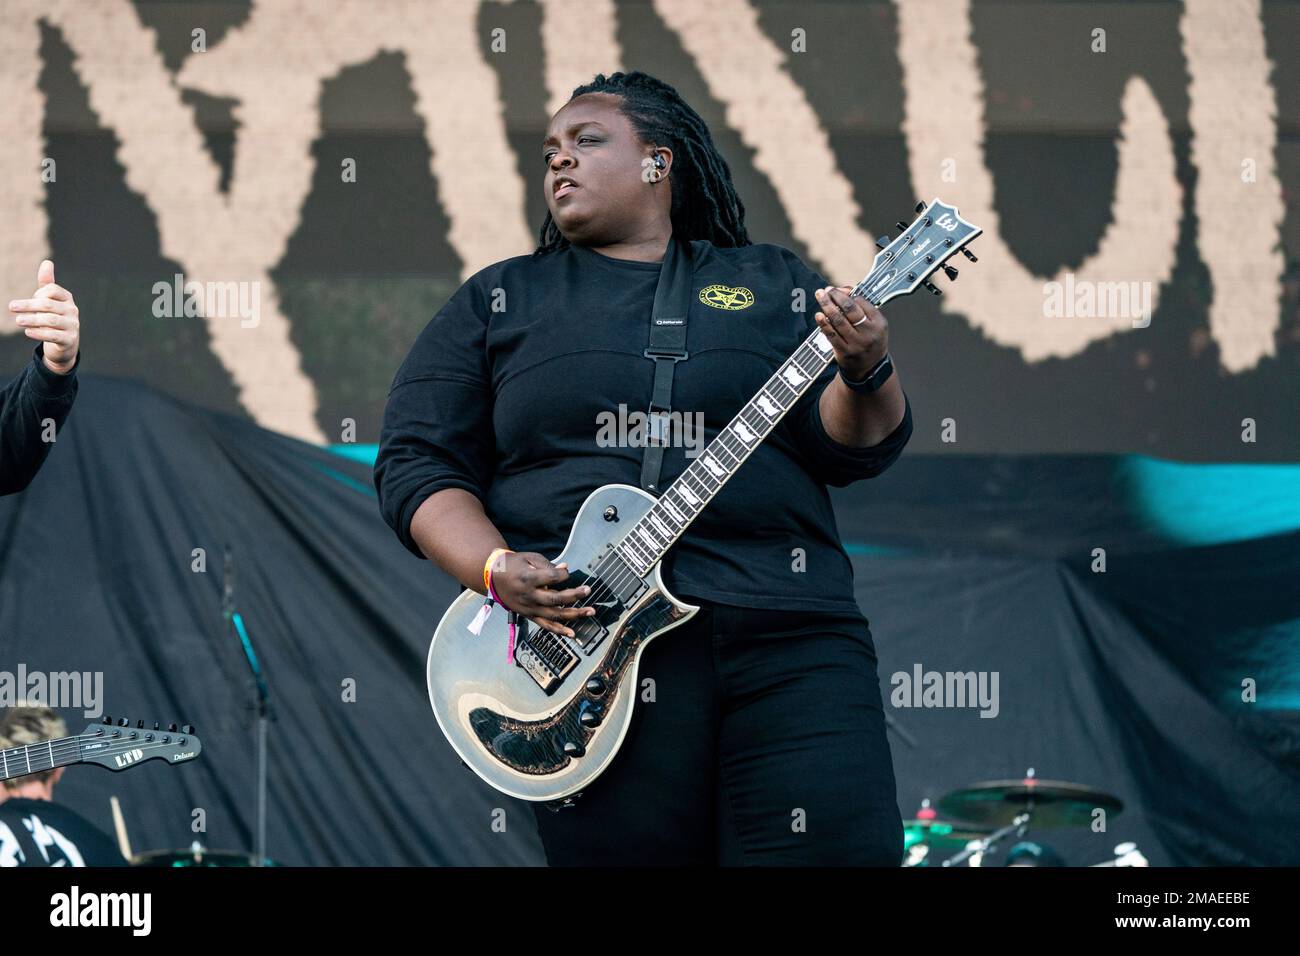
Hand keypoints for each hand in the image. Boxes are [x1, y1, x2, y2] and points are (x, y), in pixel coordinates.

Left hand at [10, 260, 79, 374]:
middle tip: (12, 307)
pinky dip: (39, 333)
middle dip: (28, 305)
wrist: (65, 344)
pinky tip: (27, 332)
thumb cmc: (54, 318)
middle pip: (48, 305)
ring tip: (18, 321)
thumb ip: (47, 283)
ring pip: (50, 321)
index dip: (38, 293)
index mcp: (67, 299)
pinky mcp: (69, 340)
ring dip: (32, 320)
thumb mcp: (50, 301)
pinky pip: (53, 335)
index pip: (52, 290)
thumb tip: (47, 262)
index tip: (29, 299)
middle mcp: (73, 311)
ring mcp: (73, 326)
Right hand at [488, 551, 595, 637]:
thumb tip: (565, 567)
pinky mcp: (529, 615)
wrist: (493, 577)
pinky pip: (545, 625)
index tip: (566, 572)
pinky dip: (559, 631)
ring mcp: (529, 608)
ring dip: (574, 614)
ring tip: (590, 611)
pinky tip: (572, 633)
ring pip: (554, 614)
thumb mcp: (529, 558)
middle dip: (574, 595)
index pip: (552, 578)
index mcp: (528, 578)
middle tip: (588, 590)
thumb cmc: (513, 565)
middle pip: (555, 598)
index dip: (563, 574)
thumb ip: (547, 564)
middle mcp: (529, 595)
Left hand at [813, 285, 887, 380]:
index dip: (847, 294)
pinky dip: (824, 324)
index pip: (861, 302)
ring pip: (839, 321)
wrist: (870, 368)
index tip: (837, 290)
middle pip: (850, 310)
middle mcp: (869, 333)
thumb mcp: (874, 323)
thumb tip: (843, 290)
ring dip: (827, 306)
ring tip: (820, 296)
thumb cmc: (869, 339)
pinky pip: (832, 335)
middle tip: (826, 290)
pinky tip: (818, 315)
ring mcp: (856, 343)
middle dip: (836, 296)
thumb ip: (861, 306)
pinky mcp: (844, 352)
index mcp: (879, 323)